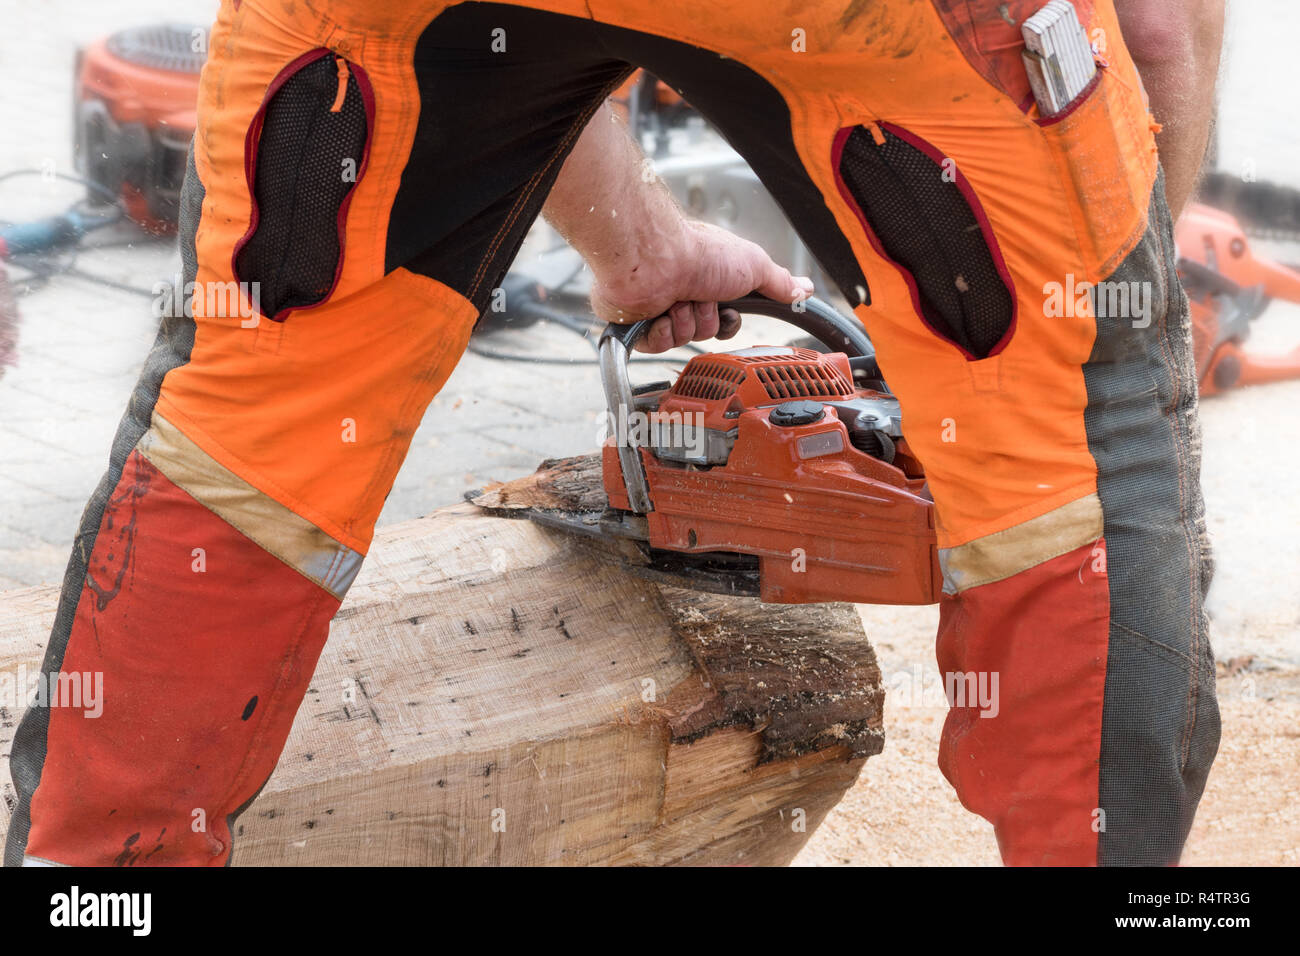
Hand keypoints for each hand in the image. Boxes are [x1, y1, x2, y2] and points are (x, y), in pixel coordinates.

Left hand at [590, 220, 814, 353]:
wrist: (655, 258)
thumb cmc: (698, 253)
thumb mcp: (754, 265)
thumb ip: (779, 281)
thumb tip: (804, 290)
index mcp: (709, 280)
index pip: (726, 320)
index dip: (729, 321)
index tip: (728, 308)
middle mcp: (684, 293)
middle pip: (707, 332)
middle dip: (707, 318)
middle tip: (700, 296)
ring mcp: (660, 308)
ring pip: (684, 339)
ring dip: (686, 321)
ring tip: (678, 299)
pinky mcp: (638, 324)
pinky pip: (659, 346)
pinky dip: (663, 331)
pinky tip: (660, 314)